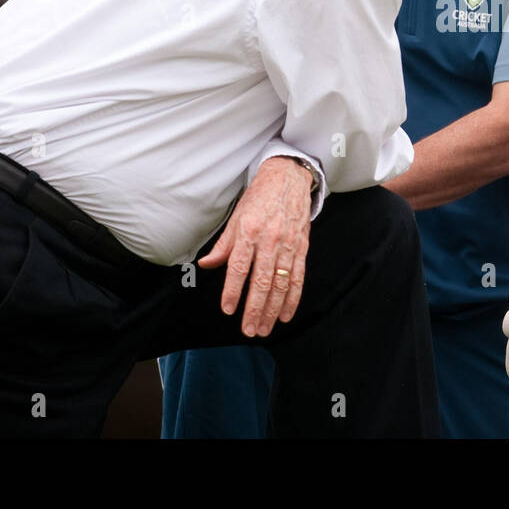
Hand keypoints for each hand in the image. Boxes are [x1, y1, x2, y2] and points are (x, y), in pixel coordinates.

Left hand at [198, 155, 313, 336]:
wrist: (288, 178)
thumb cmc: (259, 197)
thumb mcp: (236, 217)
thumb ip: (224, 244)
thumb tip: (206, 265)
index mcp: (249, 231)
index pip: (239, 267)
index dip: (233, 291)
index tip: (228, 310)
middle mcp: (270, 240)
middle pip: (262, 281)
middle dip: (255, 309)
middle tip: (249, 330)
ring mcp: (289, 244)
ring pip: (281, 283)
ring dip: (273, 309)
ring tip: (265, 328)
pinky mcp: (302, 247)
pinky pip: (298, 277)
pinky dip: (293, 298)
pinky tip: (286, 314)